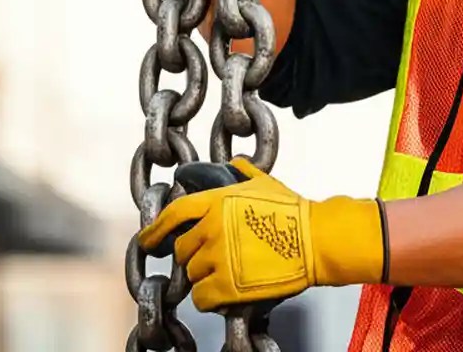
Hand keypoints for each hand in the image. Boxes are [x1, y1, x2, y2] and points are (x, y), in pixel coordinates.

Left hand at [138, 158, 385, 311]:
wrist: (315, 240)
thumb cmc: (294, 211)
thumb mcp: (264, 183)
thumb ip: (243, 173)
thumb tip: (235, 164)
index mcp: (215, 201)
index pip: (173, 214)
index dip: (155, 230)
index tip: (147, 242)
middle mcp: (210, 228)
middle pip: (182, 250)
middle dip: (192, 256)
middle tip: (210, 261)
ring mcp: (217, 257)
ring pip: (191, 275)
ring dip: (202, 278)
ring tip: (223, 277)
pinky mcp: (227, 286)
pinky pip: (201, 298)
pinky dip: (208, 298)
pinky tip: (222, 295)